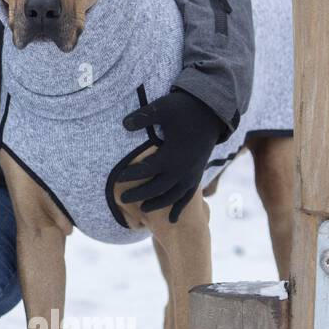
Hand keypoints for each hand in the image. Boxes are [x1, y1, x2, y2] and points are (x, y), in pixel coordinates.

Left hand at [117, 88, 227, 223]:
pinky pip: (188, 196)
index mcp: (171, 154)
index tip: (117, 179)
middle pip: (158, 188)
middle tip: (123, 199)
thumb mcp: (162, 108)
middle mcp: (182, 169)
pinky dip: (179, 208)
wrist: (211, 114)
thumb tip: (123, 124)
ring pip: (173, 196)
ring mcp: (191, 174)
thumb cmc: (184, 110)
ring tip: (143, 209)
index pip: (147, 170)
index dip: (131, 175)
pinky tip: (172, 220)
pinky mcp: (197, 174)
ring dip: (158, 204)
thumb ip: (143, 117)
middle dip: (140, 194)